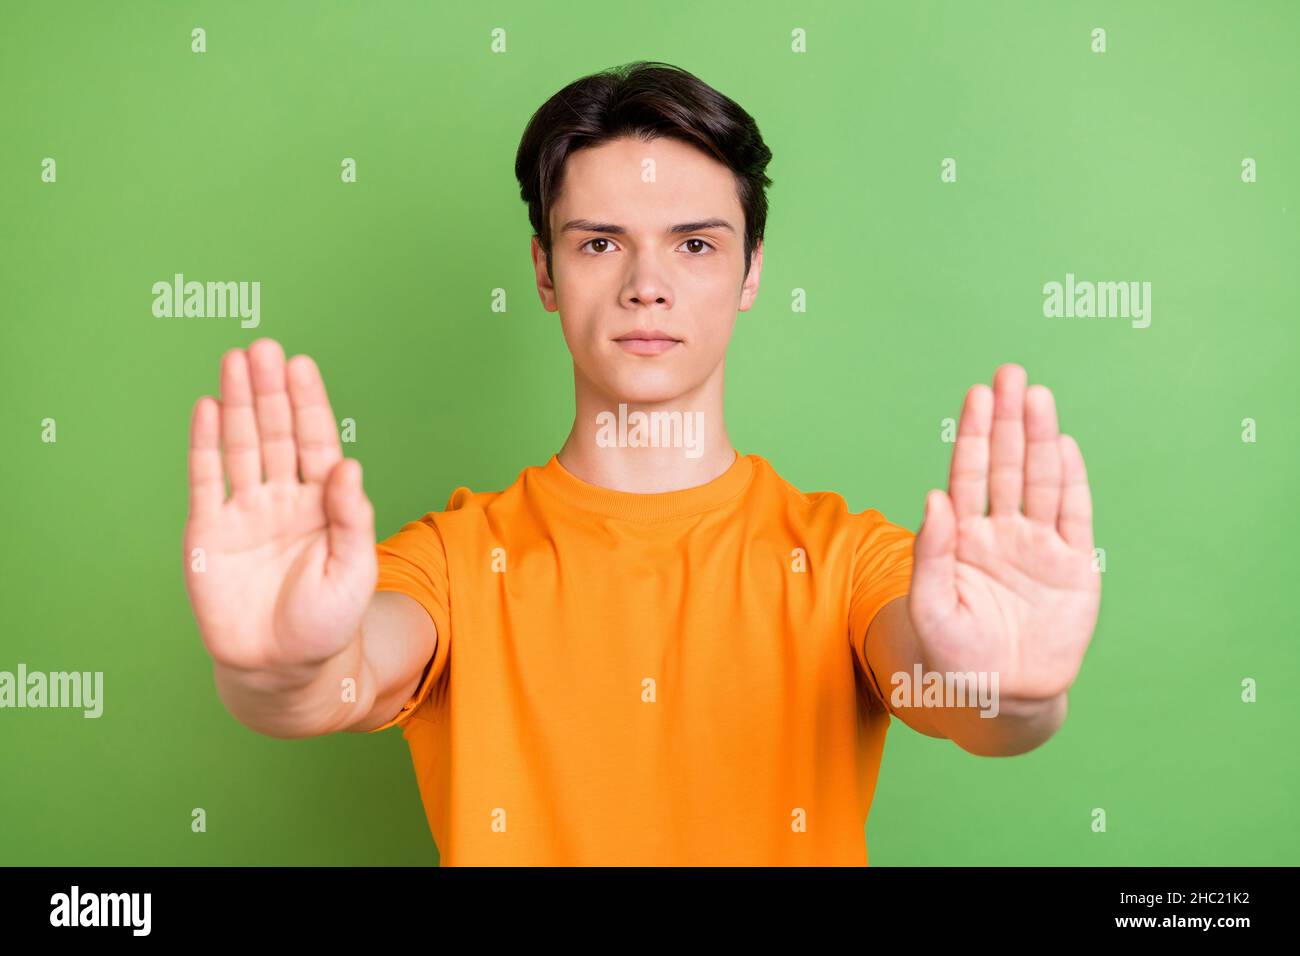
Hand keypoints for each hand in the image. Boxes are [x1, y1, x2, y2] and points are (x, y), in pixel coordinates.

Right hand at [182, 339, 376, 673]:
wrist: (282, 669)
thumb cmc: (328, 623)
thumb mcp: (354, 570)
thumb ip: (352, 518)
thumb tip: (348, 464)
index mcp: (324, 503)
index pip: (316, 441)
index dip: (308, 403)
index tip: (302, 364)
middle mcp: (284, 498)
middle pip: (275, 433)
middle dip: (270, 391)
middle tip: (264, 347)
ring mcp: (245, 512)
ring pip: (241, 446)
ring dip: (237, 404)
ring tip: (235, 361)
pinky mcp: (209, 532)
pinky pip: (206, 480)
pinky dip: (204, 444)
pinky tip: (207, 407)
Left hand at [909, 364, 1100, 702]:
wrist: (1001, 698)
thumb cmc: (953, 656)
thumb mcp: (929, 606)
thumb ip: (931, 552)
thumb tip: (935, 495)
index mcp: (963, 538)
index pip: (969, 475)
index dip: (974, 435)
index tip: (976, 395)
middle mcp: (1002, 533)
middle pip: (1007, 465)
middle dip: (1007, 420)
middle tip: (1008, 373)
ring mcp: (1039, 547)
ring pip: (1041, 481)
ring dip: (1039, 439)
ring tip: (1036, 395)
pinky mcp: (1074, 568)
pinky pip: (1073, 517)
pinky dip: (1071, 482)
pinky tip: (1063, 445)